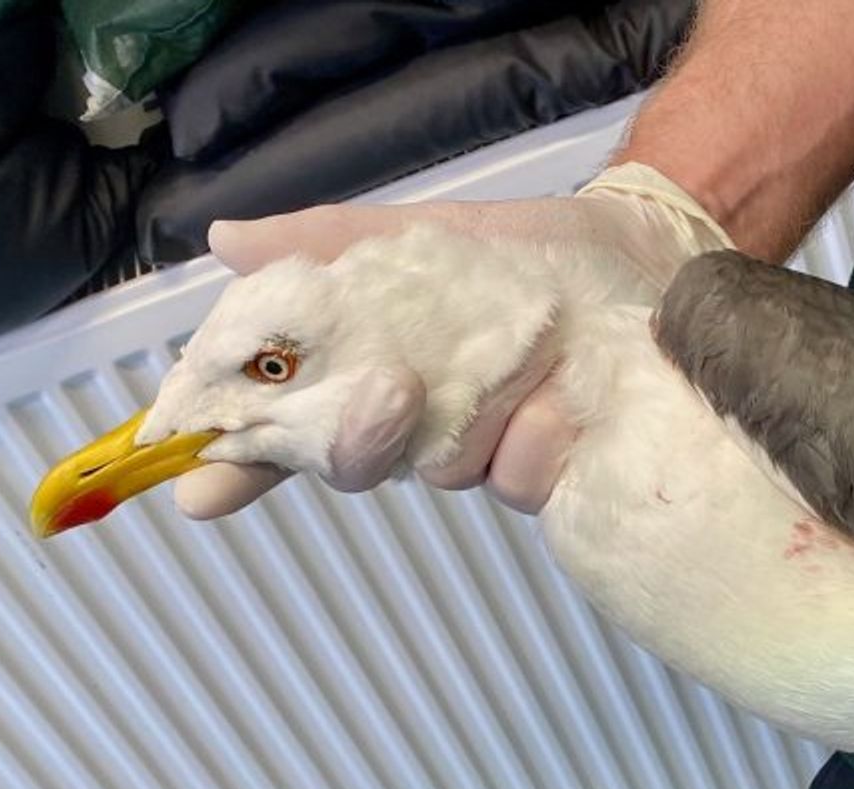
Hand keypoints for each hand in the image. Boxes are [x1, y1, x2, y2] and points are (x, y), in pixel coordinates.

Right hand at [172, 163, 728, 518]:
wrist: (653, 261)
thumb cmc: (538, 249)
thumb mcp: (431, 235)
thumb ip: (332, 243)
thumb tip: (225, 240)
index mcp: (375, 375)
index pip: (289, 429)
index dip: (242, 460)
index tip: (200, 488)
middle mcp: (422, 425)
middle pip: (355, 462)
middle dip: (357, 435)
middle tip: (390, 392)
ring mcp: (488, 453)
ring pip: (439, 467)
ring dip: (469, 412)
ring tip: (522, 351)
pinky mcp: (554, 476)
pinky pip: (518, 474)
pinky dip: (532, 432)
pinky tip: (562, 394)